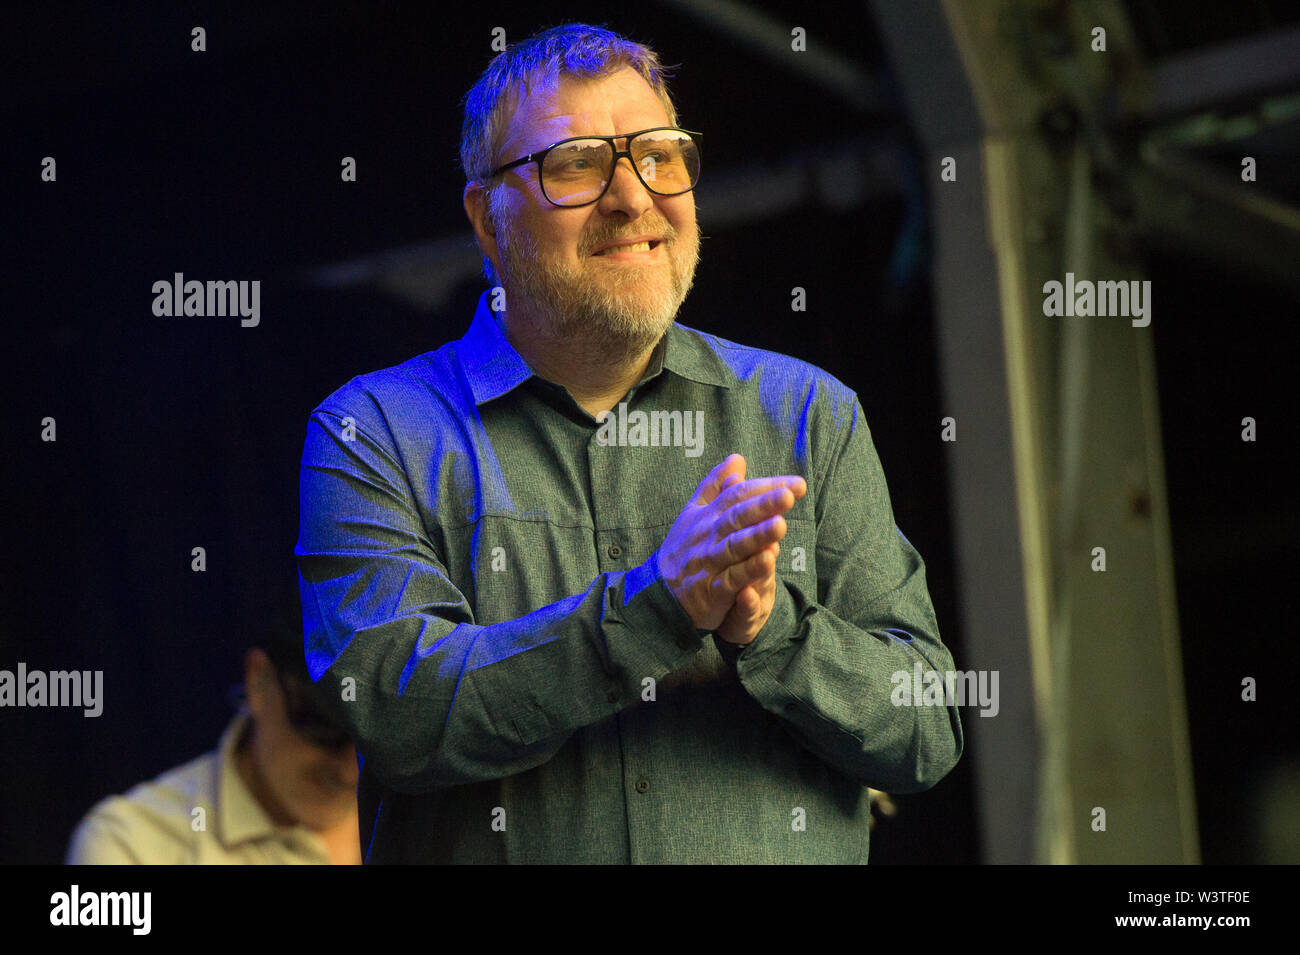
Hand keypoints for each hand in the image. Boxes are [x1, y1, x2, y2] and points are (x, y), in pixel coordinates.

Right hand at [656, 454, 805, 632]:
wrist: (657, 592)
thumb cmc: (682, 548)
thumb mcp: (693, 512)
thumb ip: (716, 485)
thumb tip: (738, 458)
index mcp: (708, 514)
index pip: (738, 494)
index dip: (766, 487)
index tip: (796, 484)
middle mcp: (709, 535)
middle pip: (737, 515)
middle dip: (763, 505)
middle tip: (789, 495)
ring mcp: (709, 562)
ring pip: (734, 546)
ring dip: (757, 535)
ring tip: (781, 524)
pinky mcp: (712, 590)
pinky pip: (731, 578)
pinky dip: (749, 570)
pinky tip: (768, 562)